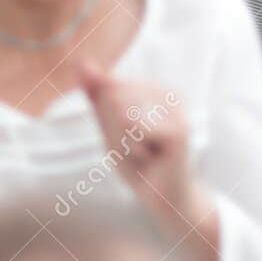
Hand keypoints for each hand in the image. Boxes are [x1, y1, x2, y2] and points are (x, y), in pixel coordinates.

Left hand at [77, 62, 216, 247]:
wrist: (163, 198)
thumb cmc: (139, 163)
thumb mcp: (110, 126)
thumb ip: (98, 94)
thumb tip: (82, 62)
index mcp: (154, 88)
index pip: (107, 88)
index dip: (107, 120)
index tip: (128, 139)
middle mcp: (169, 93)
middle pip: (112, 98)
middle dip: (114, 131)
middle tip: (137, 150)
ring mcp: (176, 110)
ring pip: (121, 111)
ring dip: (124, 142)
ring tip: (144, 154)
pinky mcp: (178, 129)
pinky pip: (134, 127)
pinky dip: (134, 149)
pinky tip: (152, 159)